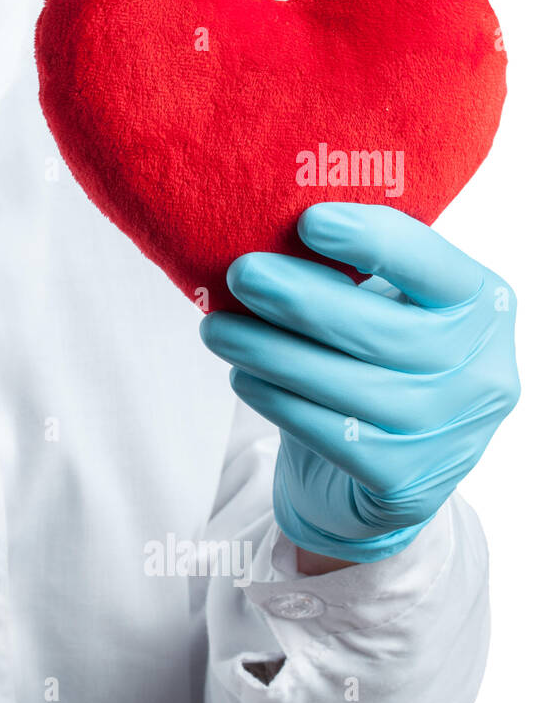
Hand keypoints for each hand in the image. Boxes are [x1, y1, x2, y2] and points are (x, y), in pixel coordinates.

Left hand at [199, 203, 518, 563]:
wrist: (380, 472)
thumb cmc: (376, 364)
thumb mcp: (387, 309)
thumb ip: (352, 275)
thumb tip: (266, 234)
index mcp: (484, 307)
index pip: (434, 265)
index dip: (374, 240)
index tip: (310, 220)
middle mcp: (482, 372)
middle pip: (381, 330)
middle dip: (301, 299)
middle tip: (241, 274)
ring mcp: (449, 434)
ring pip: (347, 386)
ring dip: (271, 351)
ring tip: (217, 329)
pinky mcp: (405, 481)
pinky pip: (330, 435)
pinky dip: (277, 401)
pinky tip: (242, 377)